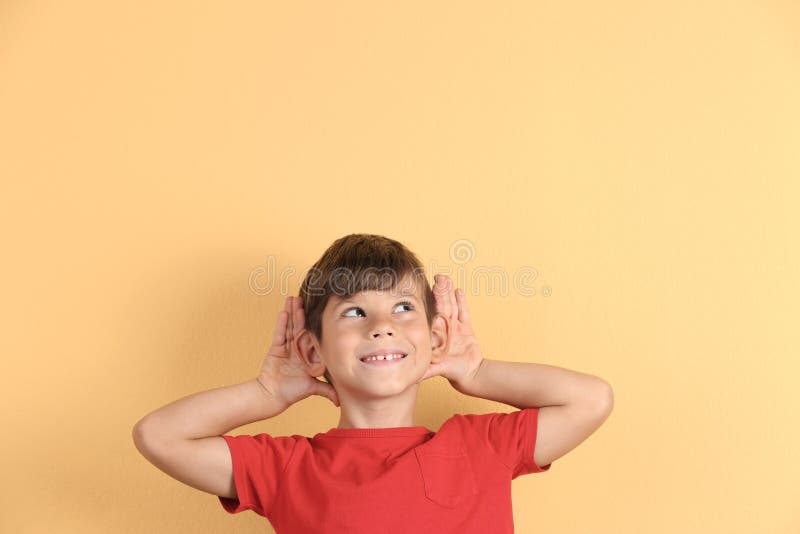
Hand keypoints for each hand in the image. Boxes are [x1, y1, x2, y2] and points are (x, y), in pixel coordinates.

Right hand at [258, 296, 339, 407]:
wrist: (272, 397)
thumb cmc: (292, 393)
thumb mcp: (312, 389)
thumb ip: (326, 390)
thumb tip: (341, 400)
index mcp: (308, 356)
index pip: (313, 336)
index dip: (315, 324)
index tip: (319, 310)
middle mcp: (298, 349)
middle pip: (300, 328)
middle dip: (301, 313)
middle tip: (304, 297)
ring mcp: (286, 348)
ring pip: (290, 327)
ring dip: (291, 313)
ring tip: (292, 298)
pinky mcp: (275, 349)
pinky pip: (279, 334)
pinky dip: (281, 324)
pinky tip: (283, 312)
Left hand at [420, 275, 484, 389]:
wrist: (470, 374)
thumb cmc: (453, 372)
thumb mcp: (439, 369)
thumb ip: (429, 370)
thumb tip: (415, 376)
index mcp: (436, 335)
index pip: (432, 315)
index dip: (430, 303)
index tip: (426, 290)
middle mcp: (444, 329)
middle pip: (442, 307)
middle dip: (440, 292)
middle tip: (438, 277)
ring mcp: (455, 327)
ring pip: (452, 307)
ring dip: (450, 293)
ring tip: (447, 279)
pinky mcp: (466, 328)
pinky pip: (464, 313)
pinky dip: (462, 302)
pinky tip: (459, 291)